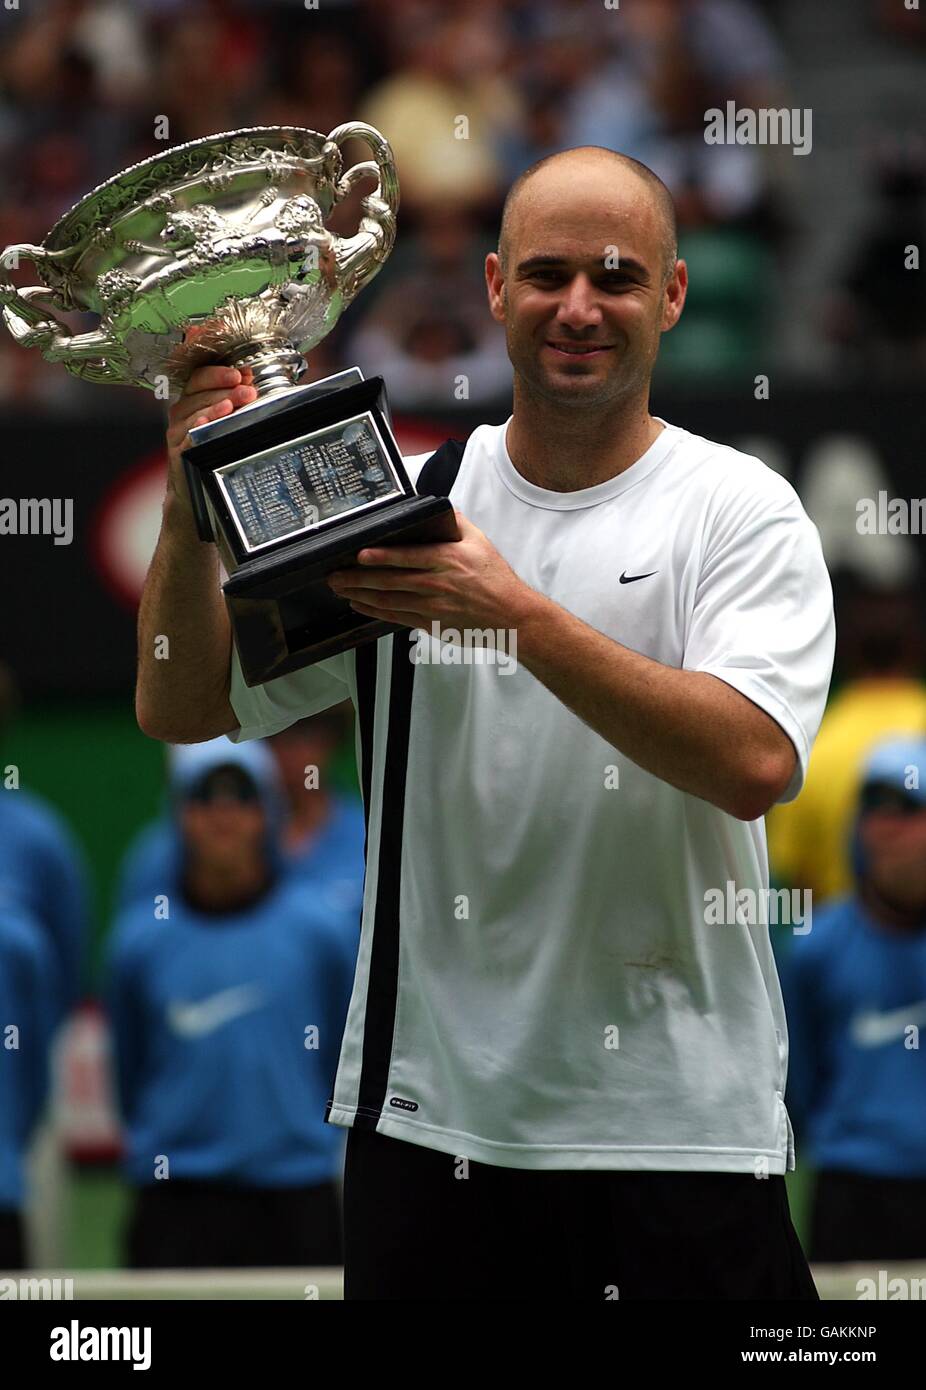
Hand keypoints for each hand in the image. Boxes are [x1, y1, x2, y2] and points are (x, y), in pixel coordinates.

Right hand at [165, 364, 256, 503]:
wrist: (196, 489)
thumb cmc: (212, 452)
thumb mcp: (225, 423)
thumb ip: (234, 402)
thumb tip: (250, 381)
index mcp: (192, 402)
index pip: (200, 378)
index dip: (218, 374)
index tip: (240, 374)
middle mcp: (182, 414)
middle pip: (199, 394)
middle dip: (224, 390)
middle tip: (247, 392)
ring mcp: (178, 433)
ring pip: (193, 414)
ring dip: (214, 408)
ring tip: (230, 405)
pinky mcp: (178, 453)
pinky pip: (187, 438)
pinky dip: (196, 430)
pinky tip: (207, 425)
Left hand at [326, 509, 534, 633]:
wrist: (511, 616)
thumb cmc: (496, 580)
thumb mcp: (479, 542)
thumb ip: (456, 523)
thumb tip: (438, 509)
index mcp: (446, 560)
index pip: (407, 557)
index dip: (381, 557)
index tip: (359, 555)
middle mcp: (436, 584)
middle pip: (389, 581)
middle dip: (358, 578)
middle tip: (335, 575)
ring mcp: (432, 607)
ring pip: (388, 601)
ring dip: (361, 594)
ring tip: (340, 588)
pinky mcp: (431, 624)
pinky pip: (397, 617)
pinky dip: (375, 612)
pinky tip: (360, 605)